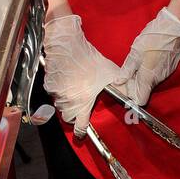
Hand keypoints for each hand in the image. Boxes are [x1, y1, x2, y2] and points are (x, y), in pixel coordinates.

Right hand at [42, 13, 120, 134]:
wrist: (67, 44)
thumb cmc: (87, 58)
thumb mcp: (109, 73)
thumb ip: (120, 86)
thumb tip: (131, 96)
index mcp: (82, 101)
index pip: (79, 125)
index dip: (81, 131)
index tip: (82, 134)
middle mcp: (67, 100)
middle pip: (68, 116)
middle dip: (74, 114)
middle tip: (80, 105)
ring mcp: (55, 93)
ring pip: (60, 104)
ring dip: (66, 101)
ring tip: (75, 88)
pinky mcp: (48, 84)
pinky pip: (53, 93)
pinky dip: (59, 90)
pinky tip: (67, 80)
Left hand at [113, 6, 179, 106]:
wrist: (174, 26)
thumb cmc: (153, 38)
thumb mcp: (136, 52)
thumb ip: (127, 69)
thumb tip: (118, 82)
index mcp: (148, 77)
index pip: (141, 99)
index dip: (132, 98)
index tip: (125, 91)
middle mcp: (158, 79)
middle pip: (145, 90)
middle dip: (135, 85)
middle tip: (127, 73)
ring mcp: (165, 73)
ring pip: (151, 81)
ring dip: (142, 76)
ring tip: (136, 63)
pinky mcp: (169, 67)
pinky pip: (157, 74)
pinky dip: (150, 70)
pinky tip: (146, 58)